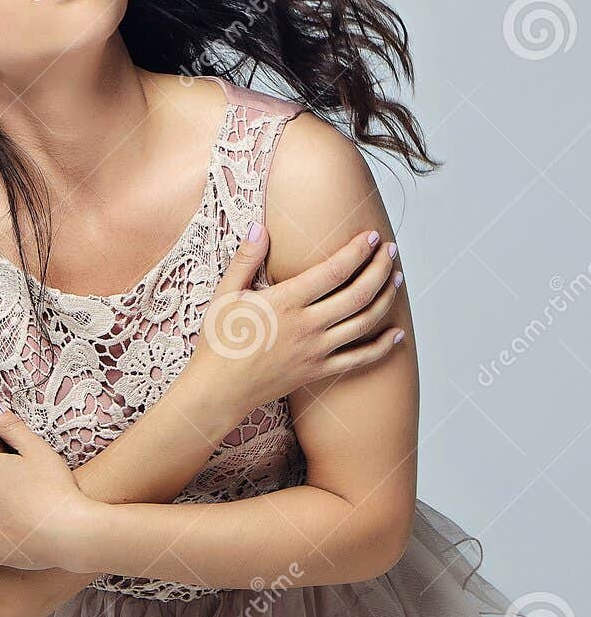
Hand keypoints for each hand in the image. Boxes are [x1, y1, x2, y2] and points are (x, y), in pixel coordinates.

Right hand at [188, 224, 404, 419]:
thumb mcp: (224, 294)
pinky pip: (360, 359)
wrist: (219, 389)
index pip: (333, 271)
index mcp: (284, 302)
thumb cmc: (218, 340)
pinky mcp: (319, 371)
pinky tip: (397, 333)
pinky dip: (383, 346)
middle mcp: (306, 326)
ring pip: (364, 322)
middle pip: (358, 294)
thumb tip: (259, 227)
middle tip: (391, 251)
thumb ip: (245, 259)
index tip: (370, 236)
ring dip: (386, 298)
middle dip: (380, 269)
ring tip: (396, 279)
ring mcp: (316, 350)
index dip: (357, 251)